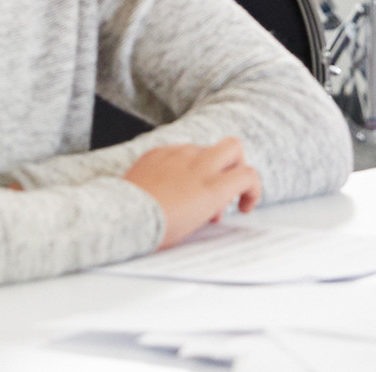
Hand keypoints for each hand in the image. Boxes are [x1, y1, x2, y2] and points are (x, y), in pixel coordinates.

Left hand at [124, 137, 260, 248]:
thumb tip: (215, 206)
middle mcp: (200, 165)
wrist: (122, 219)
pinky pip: (178, 150)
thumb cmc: (156, 229)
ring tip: (190, 189)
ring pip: (204, 149)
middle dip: (236, 163)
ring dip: (204, 165)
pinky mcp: (158, 151)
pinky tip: (168, 181)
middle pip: (234, 147)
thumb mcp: (194, 224)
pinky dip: (180, 163)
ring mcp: (178, 155)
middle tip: (226, 182)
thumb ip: (211, 207)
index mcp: (212, 188)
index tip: (243, 204)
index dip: (253, 190)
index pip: (248, 176)